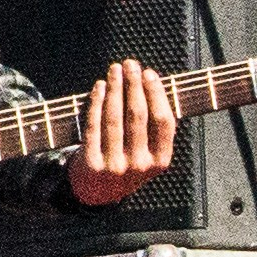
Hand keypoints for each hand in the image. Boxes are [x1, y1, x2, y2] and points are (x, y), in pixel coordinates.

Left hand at [68, 60, 177, 206]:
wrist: (97, 193)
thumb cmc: (127, 161)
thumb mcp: (149, 153)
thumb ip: (154, 127)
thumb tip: (150, 81)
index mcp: (161, 161)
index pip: (163, 122)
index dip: (156, 94)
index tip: (149, 73)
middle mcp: (140, 165)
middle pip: (138, 116)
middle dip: (134, 85)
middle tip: (130, 64)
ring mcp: (115, 166)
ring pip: (114, 118)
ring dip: (114, 89)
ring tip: (114, 70)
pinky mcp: (92, 164)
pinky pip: (93, 126)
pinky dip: (96, 103)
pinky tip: (99, 87)